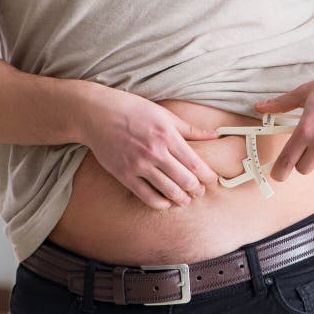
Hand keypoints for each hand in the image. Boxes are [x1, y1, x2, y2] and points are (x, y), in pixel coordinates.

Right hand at [81, 86, 219, 209]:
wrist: (99, 114)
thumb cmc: (133, 110)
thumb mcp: (164, 114)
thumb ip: (190, 129)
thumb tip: (214, 135)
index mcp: (167, 135)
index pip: (195, 163)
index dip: (207, 176)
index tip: (212, 180)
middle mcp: (155, 151)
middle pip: (185, 180)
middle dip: (197, 190)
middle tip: (200, 191)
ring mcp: (139, 165)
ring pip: (168, 191)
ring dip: (181, 199)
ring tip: (185, 199)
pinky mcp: (125, 175)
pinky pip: (147, 197)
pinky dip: (161, 204)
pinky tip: (166, 202)